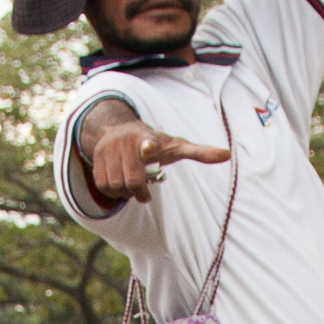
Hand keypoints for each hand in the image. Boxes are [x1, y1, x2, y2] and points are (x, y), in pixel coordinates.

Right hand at [85, 120, 232, 205]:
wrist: (119, 130)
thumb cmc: (155, 143)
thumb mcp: (177, 146)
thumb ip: (200, 152)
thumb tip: (227, 155)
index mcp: (149, 138)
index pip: (150, 143)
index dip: (149, 146)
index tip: (149, 147)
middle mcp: (127, 142)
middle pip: (132, 181)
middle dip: (139, 192)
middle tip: (145, 193)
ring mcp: (109, 150)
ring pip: (116, 186)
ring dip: (126, 193)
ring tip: (132, 185)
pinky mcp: (96, 158)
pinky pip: (103, 186)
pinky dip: (113, 192)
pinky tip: (120, 185)